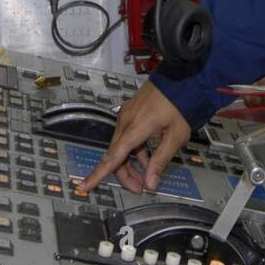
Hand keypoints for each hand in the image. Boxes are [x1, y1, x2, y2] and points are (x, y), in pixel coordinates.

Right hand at [77, 82, 191, 194]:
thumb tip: (150, 184)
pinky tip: (148, 156)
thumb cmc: (180, 106)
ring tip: (148, 174)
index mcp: (135, 128)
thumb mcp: (175, 137)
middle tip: (141, 188)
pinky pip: (127, 136)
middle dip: (126, 175)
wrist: (180, 77)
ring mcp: (126, 115)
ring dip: (131, 163)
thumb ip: (160, 161)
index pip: (112, 157)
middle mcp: (125, 121)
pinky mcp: (131, 112)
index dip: (98, 175)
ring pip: (121, 146)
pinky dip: (134, 149)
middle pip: (116, 155)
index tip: (83, 187)